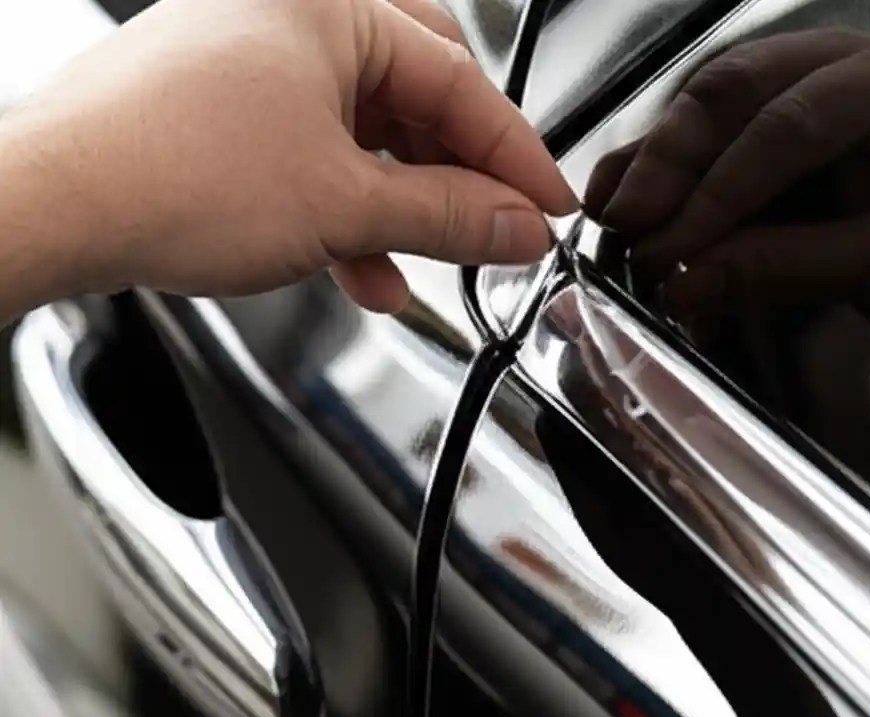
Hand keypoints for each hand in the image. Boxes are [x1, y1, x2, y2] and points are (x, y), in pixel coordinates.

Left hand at [2, 0, 575, 312]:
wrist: (46, 206)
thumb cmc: (165, 173)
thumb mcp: (345, 206)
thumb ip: (450, 217)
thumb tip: (516, 225)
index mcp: (331, 5)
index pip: (462, 85)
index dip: (516, 160)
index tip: (547, 209)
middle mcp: (289, 14)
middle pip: (415, 99)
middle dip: (456, 176)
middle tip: (494, 226)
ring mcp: (249, 58)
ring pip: (362, 131)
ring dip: (399, 206)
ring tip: (421, 264)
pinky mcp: (218, 105)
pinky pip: (311, 149)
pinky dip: (343, 206)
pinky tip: (356, 264)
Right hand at [584, 30, 869, 354]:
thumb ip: (784, 268)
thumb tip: (682, 286)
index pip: (783, 126)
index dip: (717, 190)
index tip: (669, 248)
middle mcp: (844, 69)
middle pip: (733, 99)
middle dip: (672, 164)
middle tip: (625, 223)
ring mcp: (813, 96)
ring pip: (713, 117)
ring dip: (660, 169)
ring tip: (610, 219)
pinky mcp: (792, 138)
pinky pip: (722, 151)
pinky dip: (679, 186)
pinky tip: (631, 211)